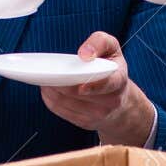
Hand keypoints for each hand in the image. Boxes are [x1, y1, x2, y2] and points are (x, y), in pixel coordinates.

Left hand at [40, 31, 154, 145]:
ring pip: (64, 102)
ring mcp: (97, 115)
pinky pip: (59, 110)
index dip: (93, 86)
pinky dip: (49, 98)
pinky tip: (48, 88)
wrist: (120, 102)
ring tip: (45, 78)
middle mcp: (110, 101)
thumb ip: (100, 42)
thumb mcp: (112, 48)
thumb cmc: (111, 70)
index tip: (81, 86)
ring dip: (50, 89)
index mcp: (119, 80)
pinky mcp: (84, 122)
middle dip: (59, 81)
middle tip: (46, 71)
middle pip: (77, 93)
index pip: (108, 85)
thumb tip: (84, 53)